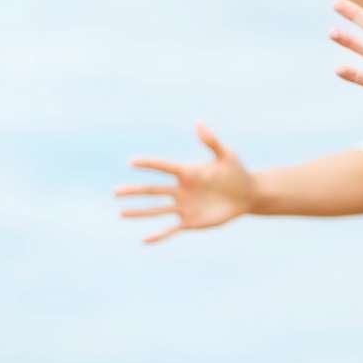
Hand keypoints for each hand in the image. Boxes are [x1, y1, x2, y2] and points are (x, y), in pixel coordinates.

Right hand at [115, 123, 251, 242]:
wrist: (246, 195)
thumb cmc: (236, 172)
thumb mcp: (226, 156)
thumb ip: (211, 141)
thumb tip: (198, 123)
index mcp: (188, 172)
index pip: (164, 167)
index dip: (149, 164)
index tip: (132, 162)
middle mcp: (181, 189)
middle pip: (153, 191)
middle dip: (135, 191)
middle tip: (115, 191)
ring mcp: (184, 206)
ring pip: (157, 209)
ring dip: (139, 211)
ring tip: (121, 212)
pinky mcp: (190, 221)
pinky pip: (171, 228)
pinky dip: (159, 235)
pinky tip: (144, 239)